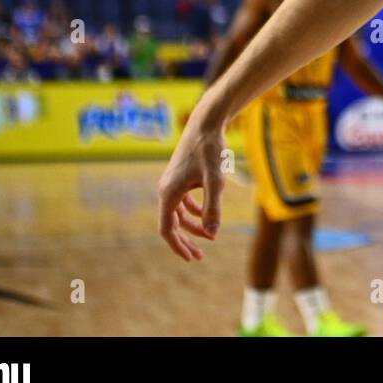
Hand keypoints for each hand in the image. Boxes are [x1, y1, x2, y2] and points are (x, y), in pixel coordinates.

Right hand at [157, 116, 226, 261]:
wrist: (206, 124)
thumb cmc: (210, 150)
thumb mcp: (215, 180)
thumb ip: (213, 207)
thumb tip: (212, 234)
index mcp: (168, 193)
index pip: (167, 229)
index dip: (178, 246)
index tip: (191, 258)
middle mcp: (166, 189)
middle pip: (171, 224)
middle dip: (185, 241)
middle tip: (199, 257)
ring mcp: (172, 183)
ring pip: (178, 213)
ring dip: (191, 226)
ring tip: (209, 237)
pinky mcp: (180, 176)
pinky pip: (183, 202)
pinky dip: (193, 211)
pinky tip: (206, 215)